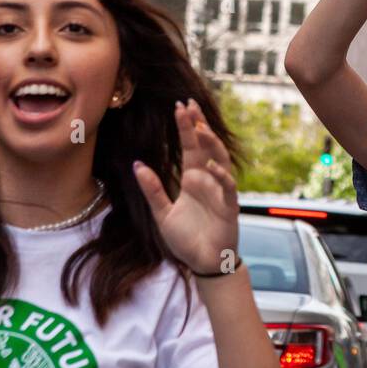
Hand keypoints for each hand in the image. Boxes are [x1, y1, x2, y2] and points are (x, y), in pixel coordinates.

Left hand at [133, 99, 240, 275]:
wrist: (203, 262)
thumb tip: (137, 164)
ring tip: (200, 129)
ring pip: (219, 161)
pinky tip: (211, 167)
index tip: (179, 106)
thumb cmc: (185, 239)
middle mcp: (208, 180)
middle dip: (199, 126)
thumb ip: (153, 189)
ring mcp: (220, 191)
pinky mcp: (229, 207)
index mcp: (192, 179)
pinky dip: (221, 177)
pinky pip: (228, 188)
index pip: (190, 147)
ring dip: (211, 145)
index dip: (186, 127)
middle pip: (205, 147)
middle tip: (189, 105)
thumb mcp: (162, 213)